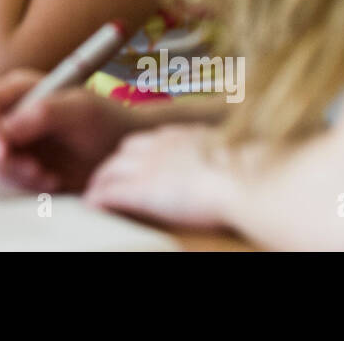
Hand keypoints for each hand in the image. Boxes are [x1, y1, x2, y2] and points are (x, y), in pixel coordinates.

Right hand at [0, 69, 133, 191]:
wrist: (123, 152)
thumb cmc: (107, 122)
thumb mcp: (80, 111)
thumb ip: (39, 115)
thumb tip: (0, 131)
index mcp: (18, 88)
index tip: (2, 151)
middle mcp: (8, 113)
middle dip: (2, 160)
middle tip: (35, 170)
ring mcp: (10, 141)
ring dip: (17, 176)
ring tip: (51, 176)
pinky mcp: (17, 165)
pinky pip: (4, 181)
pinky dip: (24, 187)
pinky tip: (52, 181)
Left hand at [83, 124, 234, 230]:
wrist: (243, 179)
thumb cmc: (251, 172)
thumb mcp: (235, 156)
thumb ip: (225, 159)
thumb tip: (240, 169)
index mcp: (184, 137)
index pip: (151, 140)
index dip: (139, 153)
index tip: (135, 161)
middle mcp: (160, 146)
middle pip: (124, 152)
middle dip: (114, 164)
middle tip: (107, 178)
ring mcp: (148, 167)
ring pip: (110, 170)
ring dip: (100, 182)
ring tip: (94, 193)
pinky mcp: (141, 191)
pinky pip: (109, 193)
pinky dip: (98, 199)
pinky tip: (91, 206)